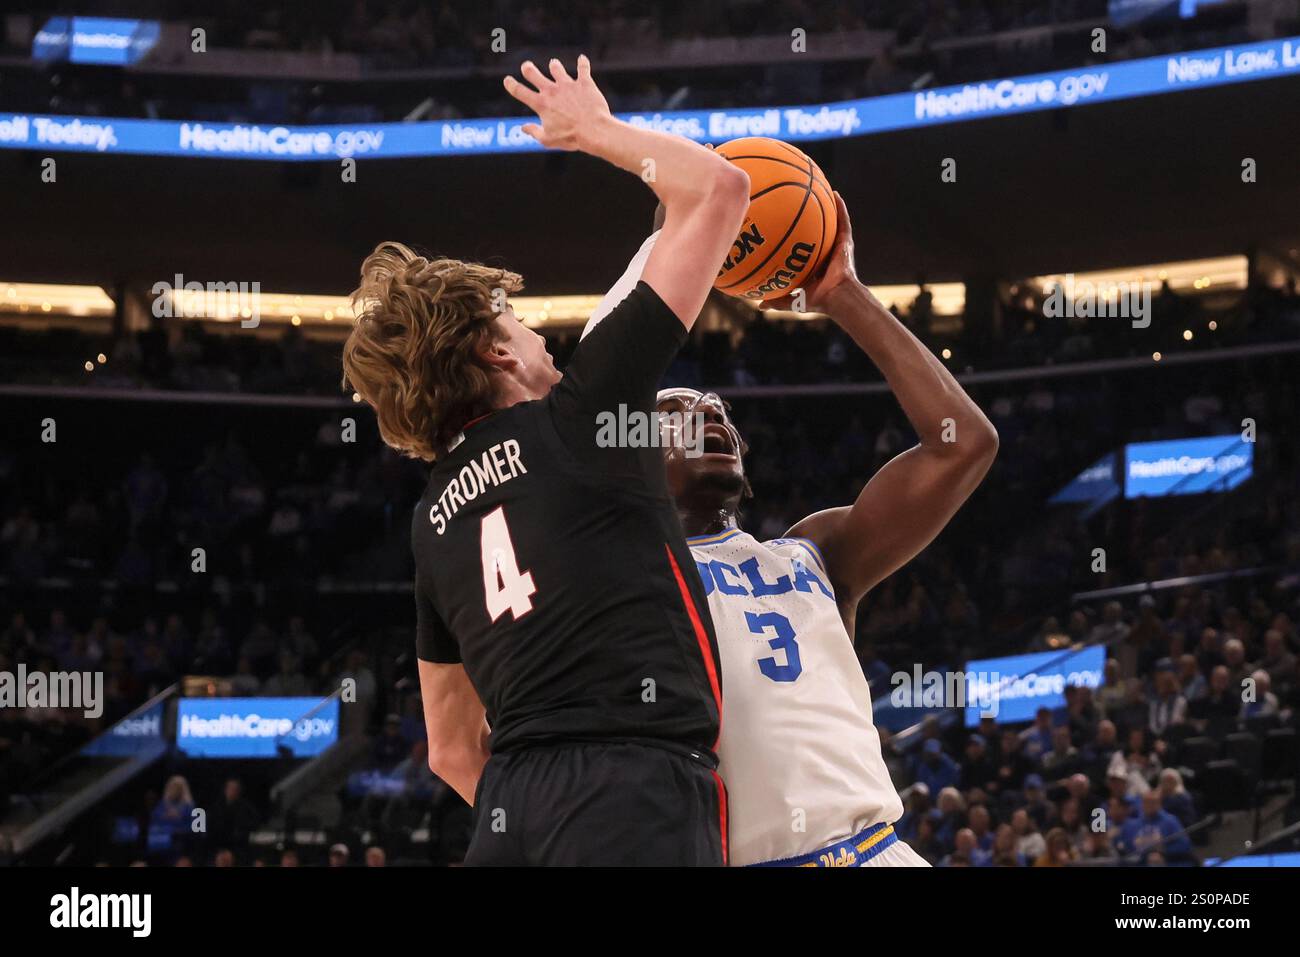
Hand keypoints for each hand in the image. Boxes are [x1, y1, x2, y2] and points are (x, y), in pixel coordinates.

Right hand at [503, 55, 611, 150]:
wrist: (594, 131)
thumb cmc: (571, 138)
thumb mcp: (548, 140)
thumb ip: (534, 132)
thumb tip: (523, 128)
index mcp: (541, 104)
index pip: (520, 92)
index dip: (511, 85)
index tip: (507, 80)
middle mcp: (552, 91)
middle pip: (533, 74)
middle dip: (528, 69)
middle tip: (527, 67)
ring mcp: (568, 85)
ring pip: (556, 68)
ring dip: (554, 66)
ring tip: (553, 64)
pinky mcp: (584, 83)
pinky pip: (583, 69)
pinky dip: (582, 63)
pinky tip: (582, 59)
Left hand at [766, 191, 860, 312]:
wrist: (836, 297)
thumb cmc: (817, 300)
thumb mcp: (792, 300)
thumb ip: (777, 300)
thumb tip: (759, 304)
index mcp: (813, 265)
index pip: (803, 248)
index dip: (797, 238)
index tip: (784, 226)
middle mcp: (825, 253)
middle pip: (817, 231)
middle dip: (810, 218)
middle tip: (798, 202)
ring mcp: (836, 246)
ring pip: (831, 222)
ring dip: (827, 207)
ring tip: (820, 190)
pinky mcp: (846, 242)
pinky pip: (843, 222)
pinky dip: (841, 208)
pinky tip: (835, 194)